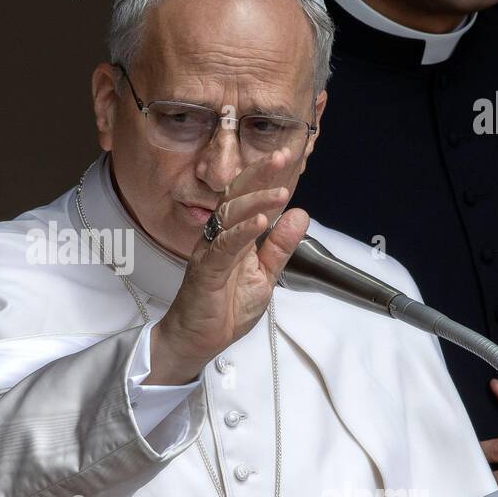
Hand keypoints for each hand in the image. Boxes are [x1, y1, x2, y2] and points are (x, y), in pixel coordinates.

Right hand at [149, 148, 308, 384]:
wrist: (199, 340)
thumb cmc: (225, 307)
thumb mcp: (265, 275)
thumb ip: (280, 246)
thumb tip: (299, 214)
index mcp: (233, 235)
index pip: (249, 197)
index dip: (266, 176)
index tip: (286, 156)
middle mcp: (219, 237)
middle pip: (236, 196)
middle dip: (259, 175)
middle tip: (282, 156)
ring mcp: (210, 252)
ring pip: (230, 217)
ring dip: (256, 201)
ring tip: (280, 191)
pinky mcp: (206, 271)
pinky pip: (224, 247)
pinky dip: (242, 233)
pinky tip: (260, 222)